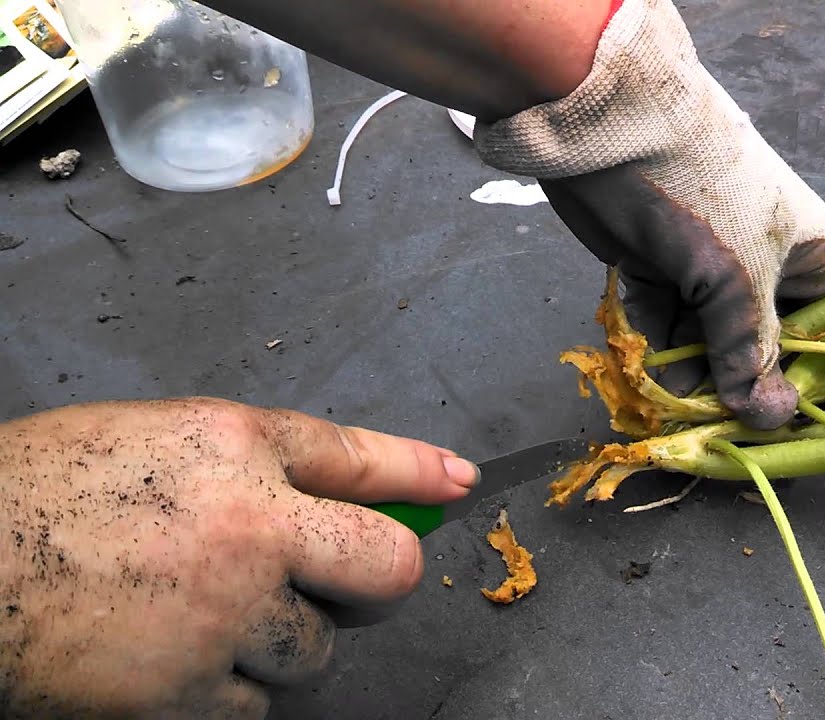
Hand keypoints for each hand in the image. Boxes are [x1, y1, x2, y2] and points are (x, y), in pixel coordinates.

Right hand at [0, 398, 477, 718]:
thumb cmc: (43, 496)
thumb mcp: (159, 440)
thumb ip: (262, 461)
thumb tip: (355, 480)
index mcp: (233, 447)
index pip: (359, 456)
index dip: (419, 472)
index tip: (457, 484)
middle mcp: (248, 528)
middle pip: (386, 570)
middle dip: (375, 582)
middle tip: (332, 582)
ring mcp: (224, 619)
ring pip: (317, 654)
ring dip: (281, 645)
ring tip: (200, 619)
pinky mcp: (192, 698)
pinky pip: (258, 707)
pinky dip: (229, 693)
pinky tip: (170, 660)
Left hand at [473, 0, 824, 430]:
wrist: (611, 130)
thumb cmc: (701, 195)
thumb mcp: (738, 282)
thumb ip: (751, 354)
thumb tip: (772, 419)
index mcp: (806, 255)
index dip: (809, 373)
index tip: (785, 420)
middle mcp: (761, 264)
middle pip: (757, 343)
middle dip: (733, 382)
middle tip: (712, 425)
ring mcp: (705, 266)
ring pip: (704, 338)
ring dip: (686, 372)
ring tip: (668, 405)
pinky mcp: (655, 267)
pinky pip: (662, 321)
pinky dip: (652, 345)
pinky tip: (643, 373)